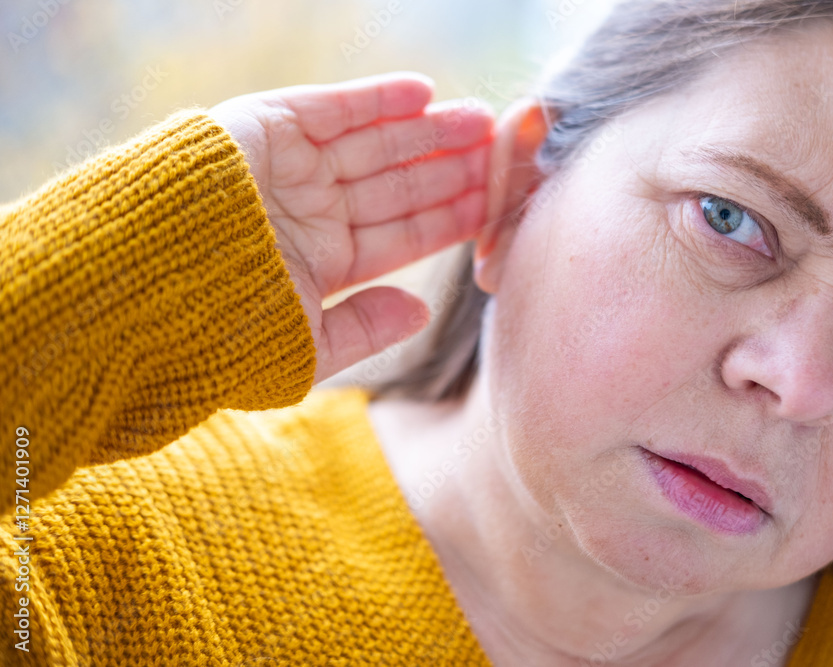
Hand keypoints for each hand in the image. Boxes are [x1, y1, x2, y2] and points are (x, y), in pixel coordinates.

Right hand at [209, 73, 493, 384]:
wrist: (141, 296)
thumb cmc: (218, 334)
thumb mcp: (302, 349)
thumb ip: (364, 330)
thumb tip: (422, 312)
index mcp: (320, 263)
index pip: (399, 236)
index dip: (446, 218)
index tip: (492, 204)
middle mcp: (308, 213)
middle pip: (395, 185)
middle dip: (447, 169)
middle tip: (499, 152)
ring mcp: (287, 170)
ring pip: (373, 144)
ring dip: (427, 130)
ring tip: (479, 121)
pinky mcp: (262, 128)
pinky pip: (330, 108)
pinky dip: (375, 98)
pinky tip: (424, 93)